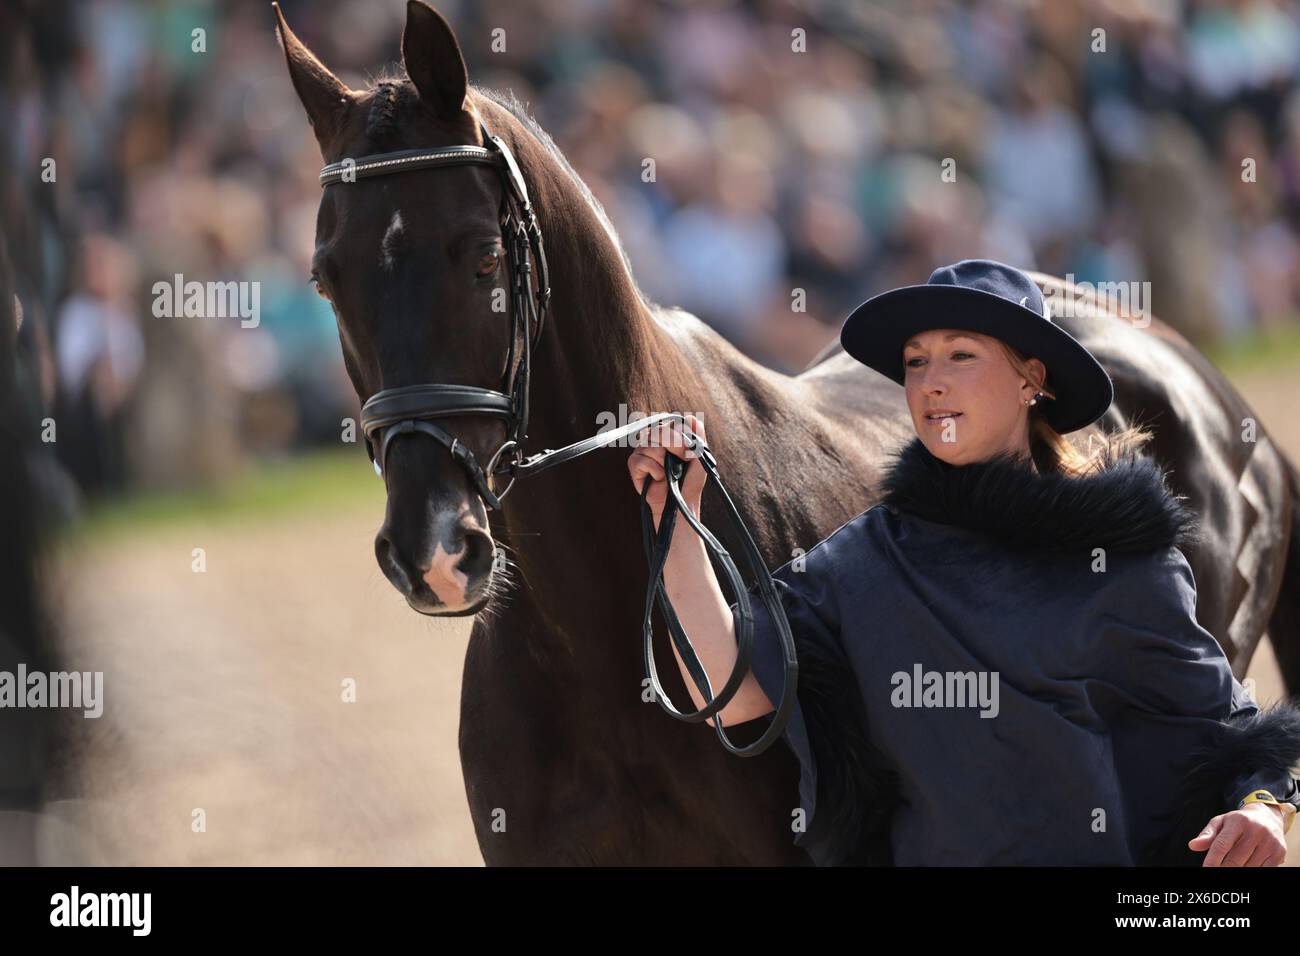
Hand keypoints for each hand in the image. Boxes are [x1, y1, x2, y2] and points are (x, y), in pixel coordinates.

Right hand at [626, 414, 708, 529]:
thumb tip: (690, 416)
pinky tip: (659, 478)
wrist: (682, 501)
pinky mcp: (634, 465)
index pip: (669, 421)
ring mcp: (643, 450)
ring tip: (668, 472)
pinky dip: (654, 470)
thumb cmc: (690, 479)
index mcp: (669, 434)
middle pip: (658, 430)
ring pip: (650, 445)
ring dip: (663, 461)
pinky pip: (641, 460)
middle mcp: (654, 439)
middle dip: (674, 446)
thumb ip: (696, 435)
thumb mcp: (699, 455)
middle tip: (680, 461)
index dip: (679, 435)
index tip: (688, 450)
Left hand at [1187, 803, 1287, 865]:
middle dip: (1223, 868)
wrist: (1267, 817)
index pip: (1221, 845)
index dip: (1212, 860)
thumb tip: (1192, 846)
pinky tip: (1245, 867)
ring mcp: (1269, 842)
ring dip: (1237, 871)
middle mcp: (1256, 830)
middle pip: (1234, 859)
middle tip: (1217, 869)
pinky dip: (1252, 871)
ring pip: (1248, 867)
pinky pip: (1262, 870)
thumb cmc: (1238, 822)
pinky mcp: (1279, 852)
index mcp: (1238, 821)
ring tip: (1230, 866)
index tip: (1206, 869)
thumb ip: (1207, 834)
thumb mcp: (1221, 822)